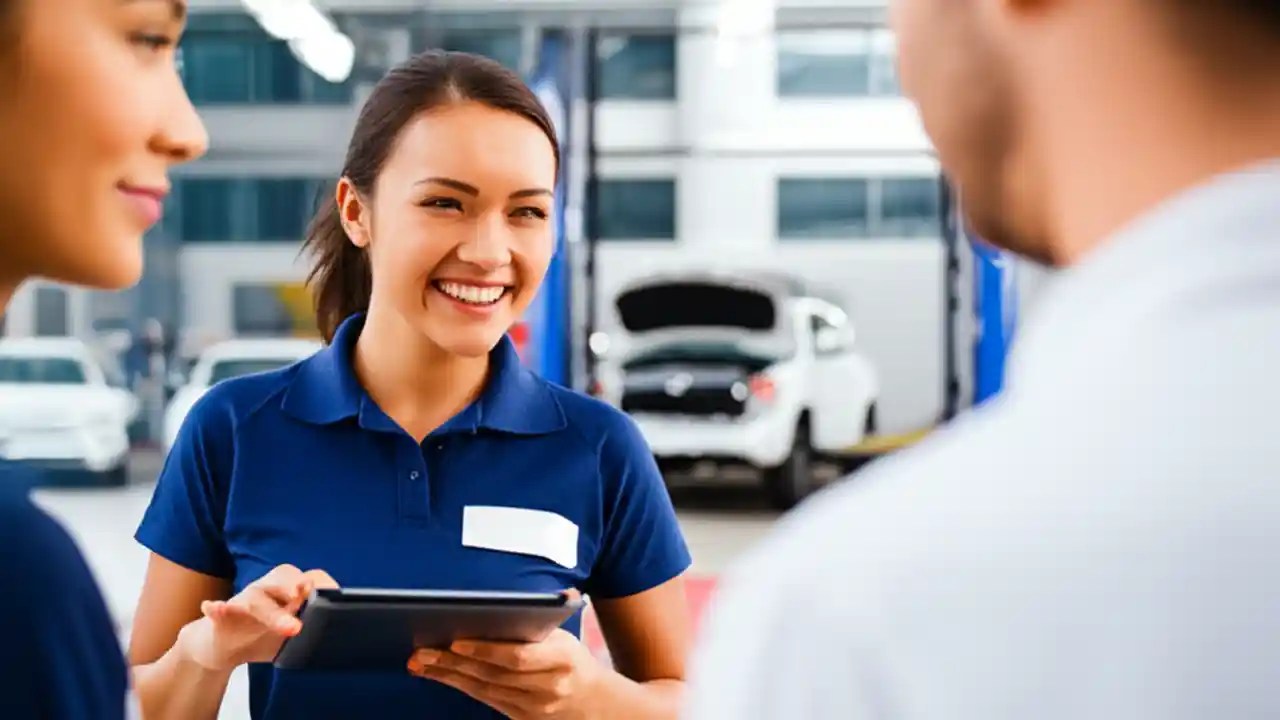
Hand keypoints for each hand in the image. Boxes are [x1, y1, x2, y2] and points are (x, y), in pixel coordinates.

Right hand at [178, 564, 337, 672]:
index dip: (324, 584)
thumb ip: (313, 627)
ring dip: (272, 611)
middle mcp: (269, 589)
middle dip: (297, 591)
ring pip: (257, 597)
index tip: (335, 596)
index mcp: (291, 590)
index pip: (311, 578)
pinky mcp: (221, 617)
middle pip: (284, 581)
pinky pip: (218, 609)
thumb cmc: (266, 634)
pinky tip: (213, 608)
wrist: (225, 645)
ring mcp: (244, 600)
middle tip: (307, 602)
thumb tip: (341, 634)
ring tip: (290, 627)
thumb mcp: (293, 632)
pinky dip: (217, 608)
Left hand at [408, 629, 603, 718]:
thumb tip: (559, 593)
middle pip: (493, 675)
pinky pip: (485, 700)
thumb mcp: (565, 637)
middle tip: (422, 651)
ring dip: (449, 675)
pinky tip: (440, 675)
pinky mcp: (522, 719)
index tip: (456, 640)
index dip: (485, 650)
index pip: (518, 657)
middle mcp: (548, 686)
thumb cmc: (571, 660)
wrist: (593, 703)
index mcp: (562, 659)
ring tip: (421, 662)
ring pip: (484, 689)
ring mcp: (534, 707)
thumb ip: (548, 619)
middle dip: (453, 662)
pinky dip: (460, 686)